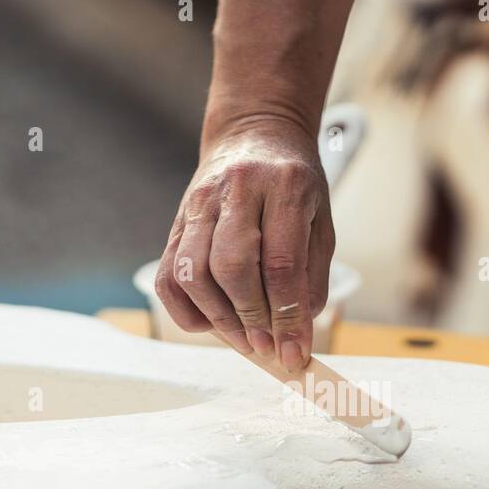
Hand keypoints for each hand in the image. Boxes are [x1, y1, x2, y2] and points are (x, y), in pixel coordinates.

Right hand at [154, 116, 333, 369]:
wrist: (255, 134)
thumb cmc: (294, 186)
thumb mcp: (320, 222)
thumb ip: (312, 277)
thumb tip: (296, 333)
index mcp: (285, 186)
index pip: (281, 264)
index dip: (287, 317)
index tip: (294, 353)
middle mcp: (237, 189)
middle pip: (232, 267)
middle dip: (251, 319)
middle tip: (267, 349)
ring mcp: (200, 202)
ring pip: (194, 272)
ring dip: (218, 318)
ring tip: (243, 340)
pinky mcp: (178, 219)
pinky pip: (168, 274)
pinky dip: (185, 309)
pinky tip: (210, 323)